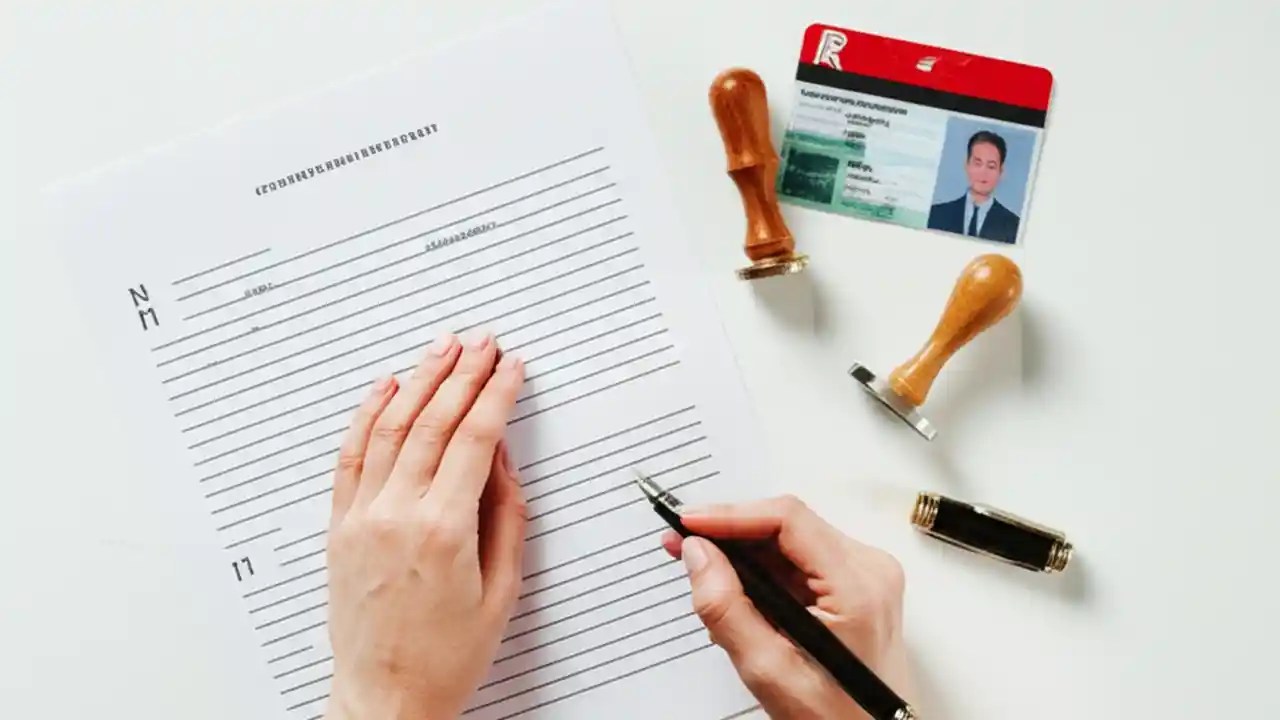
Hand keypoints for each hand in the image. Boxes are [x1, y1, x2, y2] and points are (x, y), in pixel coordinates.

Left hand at [323, 331, 525, 719]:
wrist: (386, 697)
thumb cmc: (448, 655)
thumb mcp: (502, 589)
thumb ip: (505, 515)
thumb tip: (502, 458)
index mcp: (445, 530)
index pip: (476, 438)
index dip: (496, 393)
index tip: (511, 366)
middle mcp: (399, 514)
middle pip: (433, 422)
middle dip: (463, 373)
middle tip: (483, 341)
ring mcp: (363, 517)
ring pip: (390, 427)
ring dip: (419, 380)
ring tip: (442, 348)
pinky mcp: (340, 526)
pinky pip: (351, 456)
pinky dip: (366, 415)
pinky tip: (385, 387)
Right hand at [661, 496, 911, 719]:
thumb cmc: (836, 718)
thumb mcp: (770, 670)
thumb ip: (727, 608)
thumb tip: (699, 555)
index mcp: (858, 587)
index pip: (788, 520)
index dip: (732, 514)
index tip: (691, 522)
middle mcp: (869, 570)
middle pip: (787, 526)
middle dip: (729, 532)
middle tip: (682, 543)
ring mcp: (865, 576)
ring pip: (789, 542)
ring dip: (742, 553)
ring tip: (700, 572)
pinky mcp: (855, 586)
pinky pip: (798, 562)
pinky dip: (761, 571)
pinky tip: (733, 590)